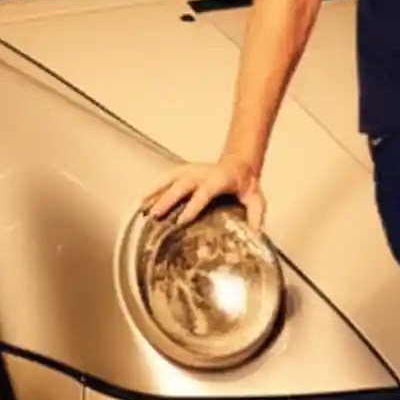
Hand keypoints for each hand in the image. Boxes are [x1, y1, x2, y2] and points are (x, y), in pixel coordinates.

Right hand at [140, 154, 265, 230]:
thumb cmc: (246, 185)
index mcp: (220, 180)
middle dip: (168, 200)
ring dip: (157, 193)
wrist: (239, 164)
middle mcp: (203, 173)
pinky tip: (143, 200)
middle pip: (182, 186)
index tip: (181, 220)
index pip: (205, 192)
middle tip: (155, 216)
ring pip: (171, 180)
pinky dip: (154, 187)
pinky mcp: (184, 170)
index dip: (193, 206)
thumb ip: (256, 216)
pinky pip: (166, 178)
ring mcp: (192, 170)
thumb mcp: (256, 199)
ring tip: (144, 209)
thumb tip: (256, 236)